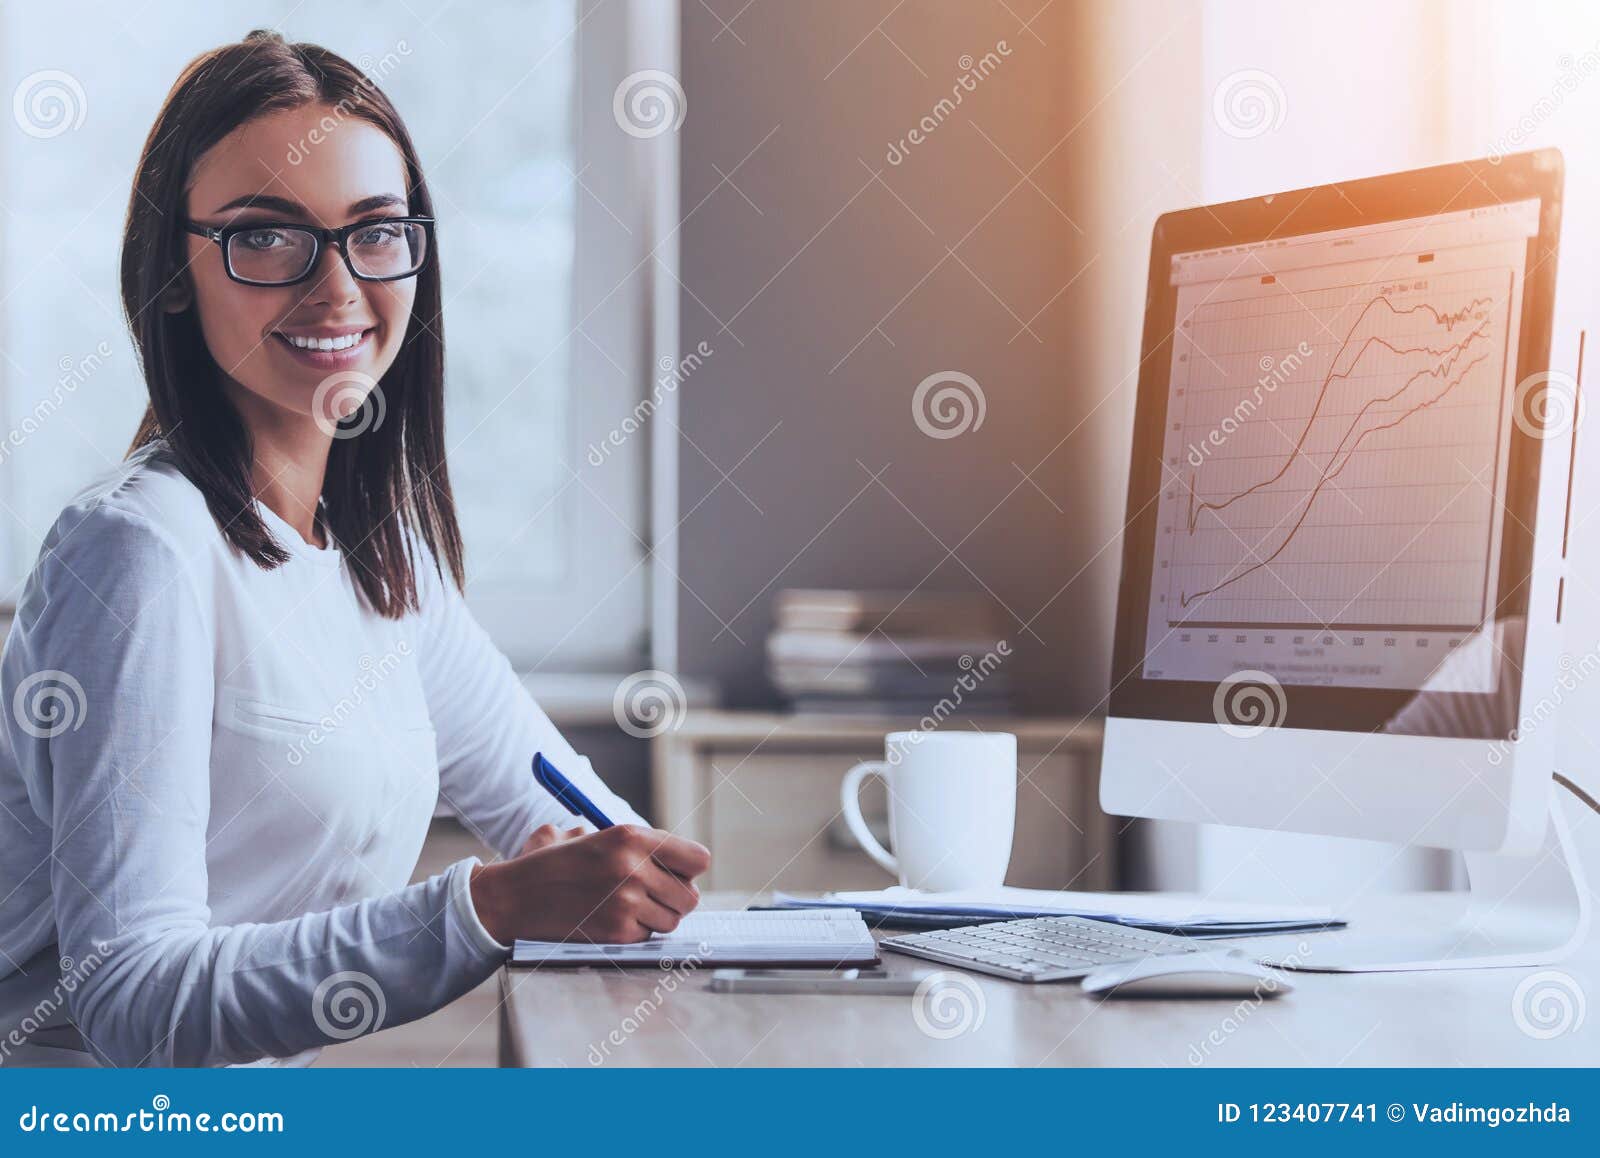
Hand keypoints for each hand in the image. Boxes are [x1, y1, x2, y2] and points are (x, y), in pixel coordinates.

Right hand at [469, 824, 710, 945]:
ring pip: (672, 920)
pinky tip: (611, 919)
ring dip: (657, 917)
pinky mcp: (617, 932)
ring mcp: (626, 902)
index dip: (689, 869)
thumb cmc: (553, 863)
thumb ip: (634, 842)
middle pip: (690, 896)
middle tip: (654, 895)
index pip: (698, 859)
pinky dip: (635, 932)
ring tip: (629, 906)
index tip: (677, 873)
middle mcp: (633, 868)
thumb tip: (673, 856)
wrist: (514, 896)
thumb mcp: (591, 834)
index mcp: (631, 836)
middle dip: (675, 898)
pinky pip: (647, 936)